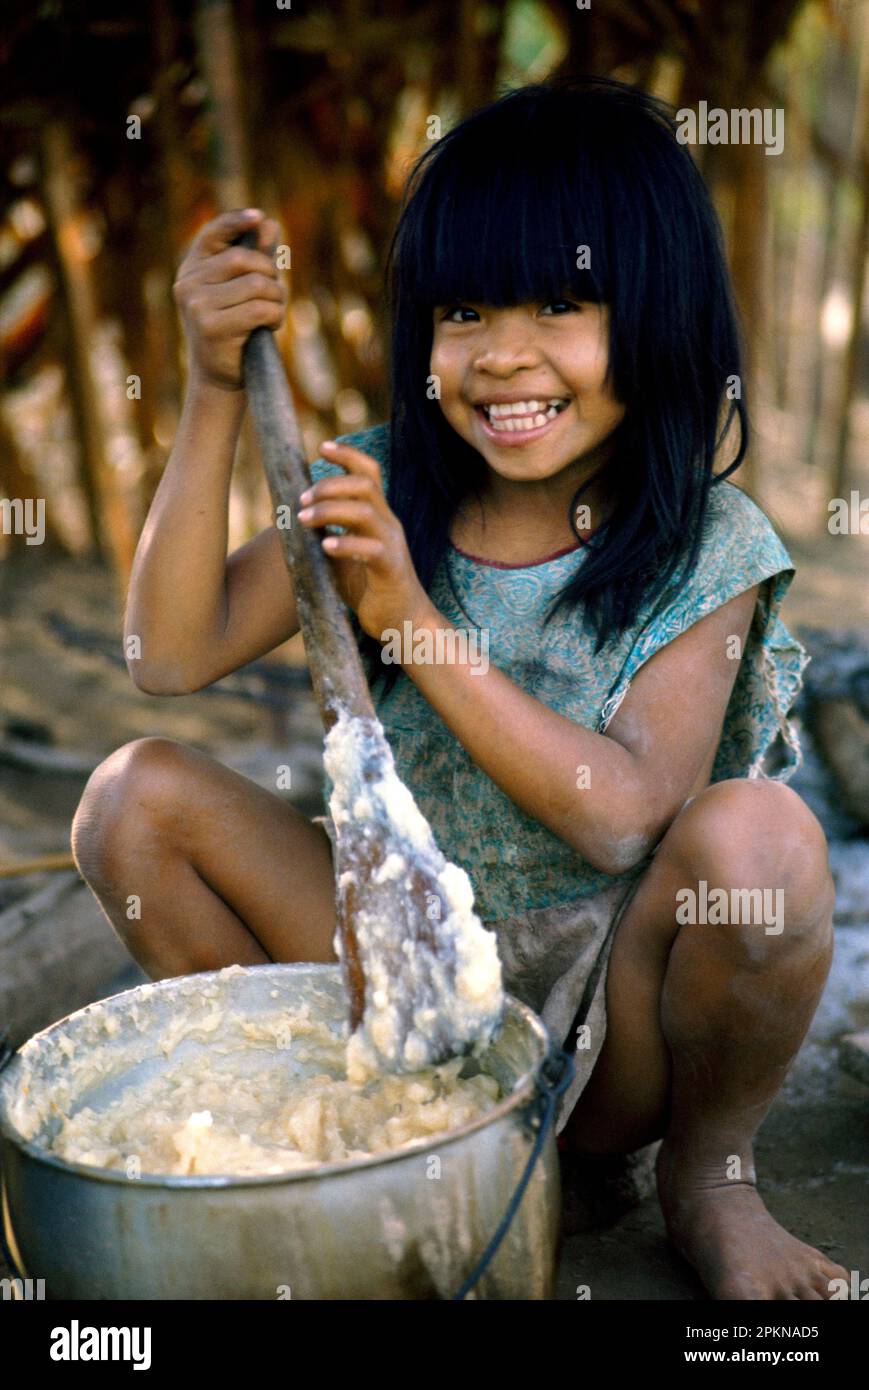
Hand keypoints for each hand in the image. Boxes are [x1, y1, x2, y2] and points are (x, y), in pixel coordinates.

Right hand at [173, 209, 287, 390]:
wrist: (220, 378)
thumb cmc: (235, 331)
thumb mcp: (243, 292)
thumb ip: (255, 258)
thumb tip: (268, 223)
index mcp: (192, 270)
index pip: (213, 234)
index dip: (236, 222)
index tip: (259, 217)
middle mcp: (188, 284)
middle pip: (244, 260)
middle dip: (271, 275)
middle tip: (276, 295)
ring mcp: (197, 306)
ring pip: (257, 285)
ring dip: (277, 299)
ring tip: (274, 313)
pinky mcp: (211, 328)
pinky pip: (260, 309)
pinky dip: (275, 316)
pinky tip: (270, 326)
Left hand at [297, 441, 431, 639]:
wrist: (403, 623)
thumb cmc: (370, 588)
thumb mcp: (344, 555)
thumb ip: (327, 533)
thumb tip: (293, 517)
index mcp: (378, 516)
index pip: (369, 472)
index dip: (347, 454)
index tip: (321, 447)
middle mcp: (388, 524)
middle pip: (364, 485)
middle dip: (329, 485)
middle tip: (301, 500)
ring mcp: (392, 545)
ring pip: (365, 511)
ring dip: (330, 510)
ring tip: (305, 519)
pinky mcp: (391, 570)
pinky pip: (371, 549)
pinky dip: (346, 544)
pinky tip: (325, 546)